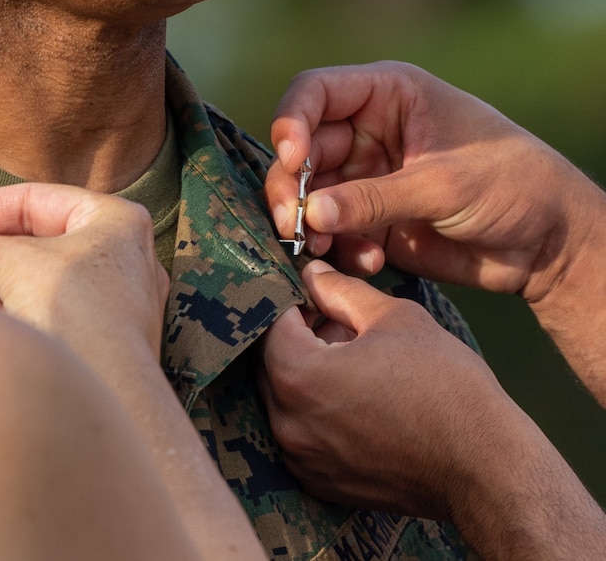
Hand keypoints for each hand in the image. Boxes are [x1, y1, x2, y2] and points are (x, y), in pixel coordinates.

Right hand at [0, 183, 263, 560]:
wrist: (109, 396)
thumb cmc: (81, 316)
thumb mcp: (14, 265)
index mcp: (114, 222)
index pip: (36, 198)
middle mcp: (119, 258)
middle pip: (33, 238)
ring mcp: (108, 301)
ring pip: (33, 276)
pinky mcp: (92, 338)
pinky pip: (41, 308)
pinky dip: (2, 303)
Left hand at [259, 260, 506, 519]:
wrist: (486, 468)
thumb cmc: (447, 387)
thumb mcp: (396, 318)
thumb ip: (341, 291)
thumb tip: (312, 273)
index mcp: (298, 376)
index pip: (271, 325)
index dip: (294, 304)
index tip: (320, 300)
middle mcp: (287, 423)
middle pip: (270, 365)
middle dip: (297, 340)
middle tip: (339, 328)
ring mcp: (300, 459)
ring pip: (284, 401)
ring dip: (306, 377)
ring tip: (354, 366)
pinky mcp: (319, 483)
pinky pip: (301, 436)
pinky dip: (317, 415)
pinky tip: (359, 403)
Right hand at [266, 61, 593, 302]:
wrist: (549, 243)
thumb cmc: (512, 185)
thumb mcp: (444, 185)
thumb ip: (373, 199)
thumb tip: (309, 214)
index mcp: (387, 97)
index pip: (315, 93)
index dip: (292, 122)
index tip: (292, 158)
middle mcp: (368, 132)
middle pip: (301, 150)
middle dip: (293, 188)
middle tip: (293, 224)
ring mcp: (366, 178)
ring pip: (308, 195)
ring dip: (309, 224)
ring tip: (322, 249)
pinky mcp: (369, 221)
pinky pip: (331, 232)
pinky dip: (339, 248)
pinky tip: (370, 260)